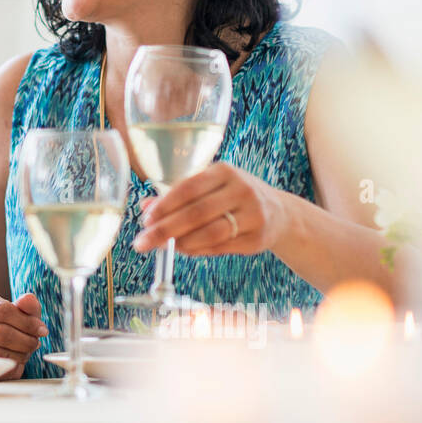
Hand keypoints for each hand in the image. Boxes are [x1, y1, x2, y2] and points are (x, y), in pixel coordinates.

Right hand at [0, 291, 47, 380]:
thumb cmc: (3, 324)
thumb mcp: (17, 312)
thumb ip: (27, 306)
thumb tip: (29, 299)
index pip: (3, 311)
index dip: (27, 323)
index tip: (42, 331)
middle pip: (2, 333)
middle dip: (25, 341)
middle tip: (35, 344)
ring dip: (19, 355)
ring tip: (25, 352)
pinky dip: (11, 368)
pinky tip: (16, 361)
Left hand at [133, 162, 288, 255]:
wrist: (279, 212)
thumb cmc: (232, 198)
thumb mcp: (209, 188)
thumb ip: (177, 196)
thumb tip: (145, 206)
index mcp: (224, 171)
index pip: (188, 188)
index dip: (164, 205)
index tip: (146, 220)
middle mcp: (241, 190)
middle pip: (197, 213)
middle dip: (165, 230)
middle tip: (143, 243)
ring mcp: (253, 214)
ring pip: (211, 232)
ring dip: (182, 243)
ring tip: (164, 248)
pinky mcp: (258, 238)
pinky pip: (222, 247)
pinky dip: (199, 250)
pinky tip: (185, 250)